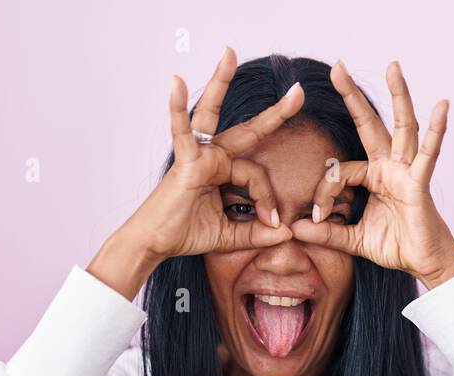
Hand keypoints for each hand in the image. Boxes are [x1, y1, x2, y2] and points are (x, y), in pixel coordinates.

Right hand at [88, 47, 302, 297]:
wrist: (155, 244)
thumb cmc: (185, 234)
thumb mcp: (230, 235)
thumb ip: (257, 233)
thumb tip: (286, 233)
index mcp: (223, 171)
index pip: (257, 175)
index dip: (269, 199)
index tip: (273, 223)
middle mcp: (212, 157)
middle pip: (248, 130)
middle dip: (275, 113)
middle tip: (298, 92)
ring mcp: (198, 155)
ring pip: (211, 113)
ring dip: (220, 82)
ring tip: (228, 53)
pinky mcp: (184, 161)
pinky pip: (181, 130)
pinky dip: (177, 107)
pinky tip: (175, 81)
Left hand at [291, 60, 453, 289]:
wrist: (424, 264)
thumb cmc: (396, 247)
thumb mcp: (352, 240)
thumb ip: (327, 233)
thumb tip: (296, 228)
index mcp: (373, 176)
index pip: (339, 170)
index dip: (325, 191)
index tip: (318, 216)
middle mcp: (389, 167)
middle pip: (370, 123)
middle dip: (353, 95)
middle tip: (338, 65)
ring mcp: (406, 171)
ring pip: (401, 127)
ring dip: (398, 95)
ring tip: (393, 66)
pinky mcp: (419, 183)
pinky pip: (428, 154)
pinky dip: (436, 131)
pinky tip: (442, 106)